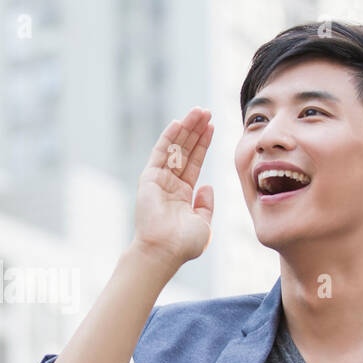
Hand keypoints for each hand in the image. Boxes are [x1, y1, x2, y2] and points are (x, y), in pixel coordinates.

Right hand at [131, 107, 214, 268]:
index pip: (194, 163)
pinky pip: (160, 153)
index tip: (212, 126)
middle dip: (195, 130)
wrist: (165, 251)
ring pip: (174, 148)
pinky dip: (168, 137)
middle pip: (185, 150)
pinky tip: (179, 123)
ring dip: (186, 129)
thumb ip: (206, 205)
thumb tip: (208, 186)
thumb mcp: (204, 224)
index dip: (203, 144)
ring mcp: (158, 180)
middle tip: (206, 111)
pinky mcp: (149, 178)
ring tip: (198, 111)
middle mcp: (169, 184)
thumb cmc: (183, 244)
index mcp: (182, 195)